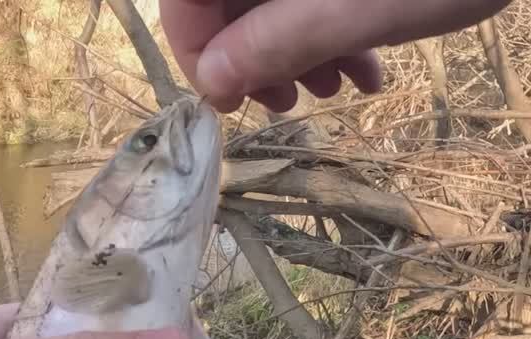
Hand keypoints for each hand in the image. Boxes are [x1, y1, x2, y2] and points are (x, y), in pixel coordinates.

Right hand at [160, 0, 511, 110]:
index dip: (196, 45)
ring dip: (298, 48)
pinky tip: (366, 67)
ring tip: (336, 89)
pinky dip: (333, 26)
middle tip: (287, 104)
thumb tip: (212, 81)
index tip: (225, 101)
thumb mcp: (356, 8)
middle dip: (257, 52)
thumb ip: (278, 40)